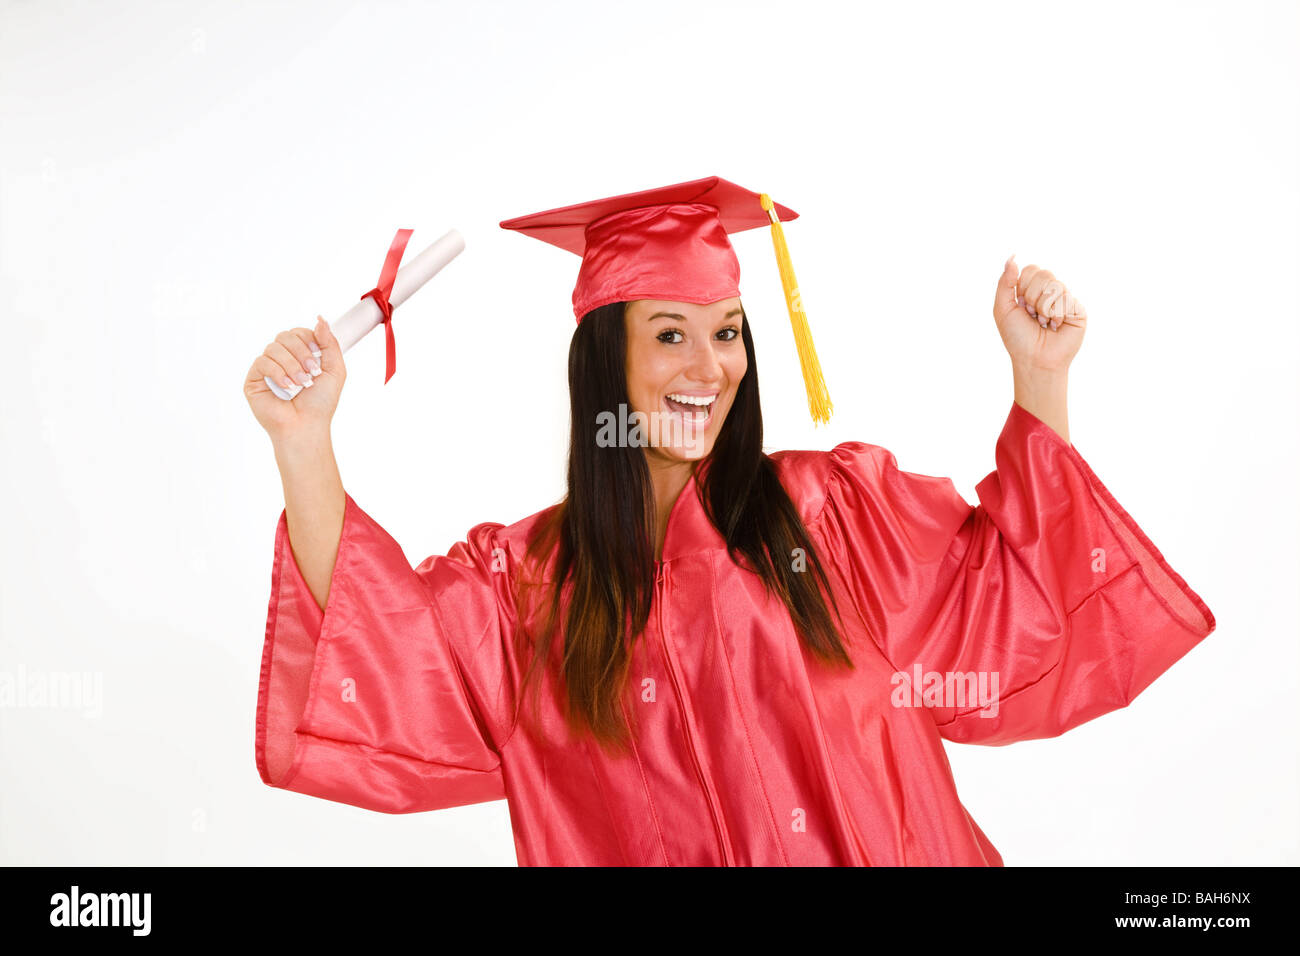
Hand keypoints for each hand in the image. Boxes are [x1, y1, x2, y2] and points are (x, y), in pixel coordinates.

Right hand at [244, 316, 346, 441]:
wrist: (306, 426)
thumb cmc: (320, 403)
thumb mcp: (335, 370)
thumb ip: (330, 343)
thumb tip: (321, 319)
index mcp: (300, 355)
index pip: (299, 332)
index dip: (309, 340)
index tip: (318, 358)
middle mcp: (282, 359)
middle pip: (285, 335)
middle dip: (301, 353)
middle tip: (312, 373)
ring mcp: (267, 368)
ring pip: (274, 348)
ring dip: (292, 366)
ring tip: (301, 384)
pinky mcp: (254, 379)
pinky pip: (262, 362)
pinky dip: (278, 372)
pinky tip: (286, 387)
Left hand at [993, 256, 1085, 372]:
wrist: (1034, 359)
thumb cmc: (1018, 337)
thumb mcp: (1003, 309)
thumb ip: (1005, 282)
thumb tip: (1012, 257)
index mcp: (1032, 289)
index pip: (1030, 269)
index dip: (1023, 287)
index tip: (1021, 306)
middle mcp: (1050, 292)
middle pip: (1043, 274)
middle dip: (1033, 297)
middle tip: (1033, 315)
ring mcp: (1065, 299)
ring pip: (1055, 285)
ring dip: (1043, 308)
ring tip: (1044, 322)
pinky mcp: (1078, 309)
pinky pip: (1066, 298)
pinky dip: (1056, 314)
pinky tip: (1057, 325)